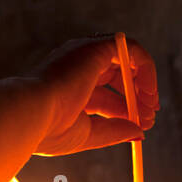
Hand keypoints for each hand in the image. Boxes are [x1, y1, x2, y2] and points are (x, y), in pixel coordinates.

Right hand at [27, 36, 157, 155]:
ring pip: (126, 58)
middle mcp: (76, 67)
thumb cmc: (49, 129)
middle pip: (117, 75)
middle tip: (150, 115)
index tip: (142, 125)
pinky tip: (148, 91)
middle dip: (137, 95)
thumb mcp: (87, 133)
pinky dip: (145, 67)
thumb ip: (113, 130)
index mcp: (69, 87)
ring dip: (144, 82)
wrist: (30, 116)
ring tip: (151, 105)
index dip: (126, 108)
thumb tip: (140, 132)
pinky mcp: (95, 48)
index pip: (104, 94)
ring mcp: (85, 54)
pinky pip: (130, 49)